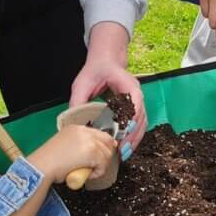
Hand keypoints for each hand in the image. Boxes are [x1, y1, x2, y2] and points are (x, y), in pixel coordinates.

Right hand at [29, 121, 119, 186]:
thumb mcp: (64, 146)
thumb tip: (93, 154)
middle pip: (107, 141)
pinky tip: (86, 175)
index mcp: (76, 128)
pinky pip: (103, 164)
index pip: (99, 134)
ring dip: (99, 166)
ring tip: (86, 172)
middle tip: (96, 167)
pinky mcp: (92, 152)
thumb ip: (79, 146)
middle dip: (105, 156)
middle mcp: (83, 131)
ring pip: (106, 154)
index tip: (104, 155)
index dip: (104, 146)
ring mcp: (89, 140)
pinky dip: (97, 173)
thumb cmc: (48, 163)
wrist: (42, 168)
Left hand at [70, 23, 147, 148]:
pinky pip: (138, 125)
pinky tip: (125, 148)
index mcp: (127, 84)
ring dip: (134, 139)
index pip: (135, 103)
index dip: (131, 120)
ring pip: (142, 124)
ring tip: (124, 154)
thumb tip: (72, 122)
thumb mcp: (82, 83)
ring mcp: (138, 102)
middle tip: (122, 151)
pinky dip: (133, 137)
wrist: (105, 62)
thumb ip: (77, 100)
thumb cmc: (95, 70)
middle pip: (141, 117)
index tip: (123, 134)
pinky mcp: (135, 109)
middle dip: (133, 135)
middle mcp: (137, 94)